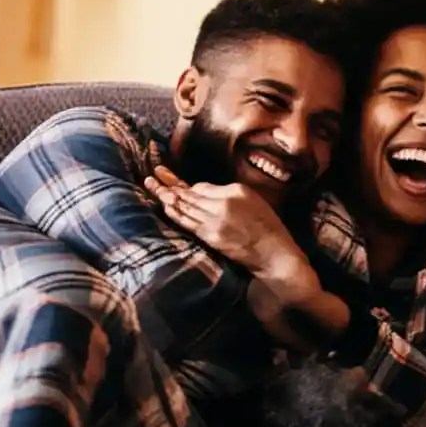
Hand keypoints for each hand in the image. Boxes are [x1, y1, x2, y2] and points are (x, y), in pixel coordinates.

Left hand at [145, 166, 316, 301]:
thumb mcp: (254, 201)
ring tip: (151, 184)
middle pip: (190, 192)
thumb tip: (205, 193)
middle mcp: (223, 203)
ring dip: (166, 195)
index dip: (187, 185)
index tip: (172, 178)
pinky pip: (187, 221)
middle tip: (153, 173)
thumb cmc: (268, 227)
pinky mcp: (211, 236)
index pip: (204, 186)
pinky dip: (174, 212)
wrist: (273, 252)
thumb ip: (230, 195)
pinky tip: (164, 205)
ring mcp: (215, 220)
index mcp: (236, 191)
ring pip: (185, 205)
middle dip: (169, 183)